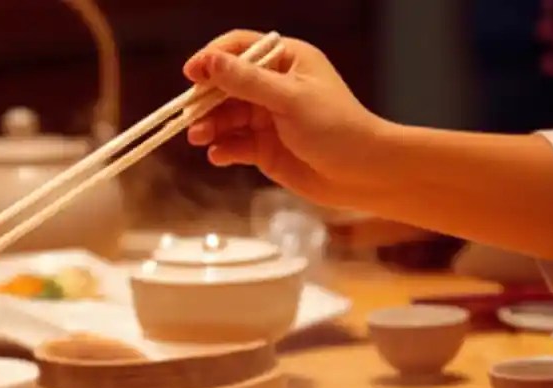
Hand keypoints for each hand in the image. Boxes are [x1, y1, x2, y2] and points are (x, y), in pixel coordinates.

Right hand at [183, 30, 388, 208]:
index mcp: (286, 61)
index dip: (212, 59)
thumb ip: (247, 81)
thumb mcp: (290, 99)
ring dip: (209, 126)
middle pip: (226, 86)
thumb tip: (208, 62)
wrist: (363, 174)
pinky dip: (223, 150)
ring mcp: (267, 119)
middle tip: (189, 116)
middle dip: (206, 100)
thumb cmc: (336, 127)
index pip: (240, 49)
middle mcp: (273, 87)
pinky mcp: (264, 149)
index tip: (191, 74)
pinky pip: (234, 145)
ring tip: (199, 138)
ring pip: (225, 117)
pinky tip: (219, 156)